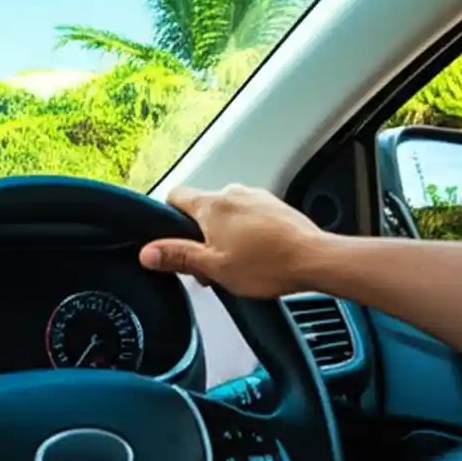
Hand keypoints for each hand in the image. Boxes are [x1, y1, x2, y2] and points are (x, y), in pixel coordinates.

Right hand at [139, 184, 326, 297]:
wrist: (314, 259)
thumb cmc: (267, 264)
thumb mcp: (213, 267)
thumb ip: (178, 256)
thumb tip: (147, 252)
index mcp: (211, 204)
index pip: (175, 196)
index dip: (168, 216)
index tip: (173, 236)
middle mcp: (232, 193)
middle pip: (203, 208)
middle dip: (202, 234)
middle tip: (211, 263)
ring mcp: (257, 197)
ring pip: (228, 212)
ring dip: (226, 233)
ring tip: (239, 262)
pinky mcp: (276, 206)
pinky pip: (251, 215)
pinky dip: (249, 231)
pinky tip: (258, 254)